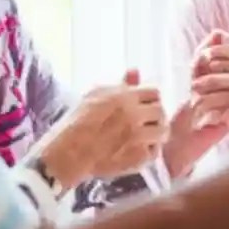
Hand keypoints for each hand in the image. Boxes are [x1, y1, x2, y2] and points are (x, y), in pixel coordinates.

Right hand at [35, 69, 167, 185]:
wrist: (65, 155)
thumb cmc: (75, 124)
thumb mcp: (95, 97)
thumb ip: (120, 85)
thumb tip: (136, 71)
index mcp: (124, 97)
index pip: (155, 93)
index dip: (149, 101)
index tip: (143, 108)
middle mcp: (134, 115)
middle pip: (161, 111)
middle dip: (154, 117)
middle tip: (145, 125)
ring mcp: (137, 137)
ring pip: (163, 131)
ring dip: (155, 135)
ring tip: (144, 139)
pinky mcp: (137, 158)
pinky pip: (154, 152)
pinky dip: (148, 153)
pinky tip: (136, 152)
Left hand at [165, 31, 228, 176]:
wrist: (181, 131)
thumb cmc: (191, 96)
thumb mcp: (196, 67)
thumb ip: (207, 47)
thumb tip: (218, 34)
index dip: (225, 49)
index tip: (202, 56)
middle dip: (218, 67)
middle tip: (196, 77)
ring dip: (213, 84)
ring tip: (194, 92)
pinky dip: (213, 102)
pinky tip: (199, 106)